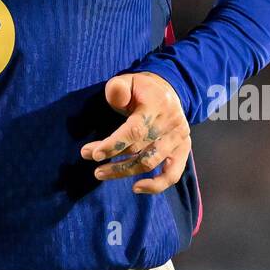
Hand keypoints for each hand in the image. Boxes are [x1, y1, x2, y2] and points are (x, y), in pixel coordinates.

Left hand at [80, 72, 190, 193]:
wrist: (168, 92)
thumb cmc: (142, 90)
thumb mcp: (128, 81)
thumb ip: (118, 88)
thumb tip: (116, 96)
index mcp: (157, 105)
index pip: (136, 129)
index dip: (114, 144)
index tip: (93, 153)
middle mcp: (171, 124)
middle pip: (139, 148)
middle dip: (112, 157)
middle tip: (88, 156)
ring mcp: (178, 139)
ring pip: (150, 163)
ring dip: (123, 171)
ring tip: (100, 172)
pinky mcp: (182, 151)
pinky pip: (172, 175)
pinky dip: (156, 185)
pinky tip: (136, 188)